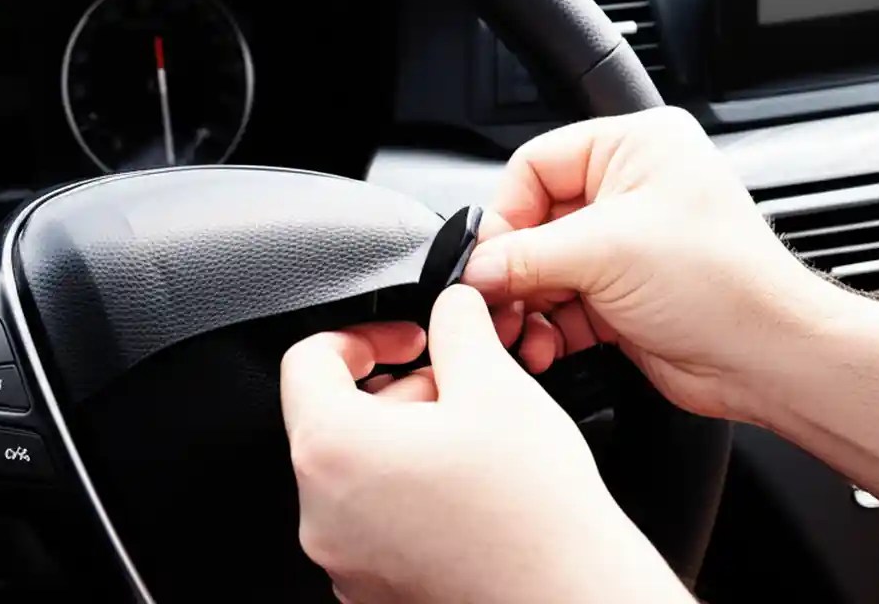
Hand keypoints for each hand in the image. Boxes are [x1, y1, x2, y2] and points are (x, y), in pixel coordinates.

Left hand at [280, 286, 690, 603]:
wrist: (572, 600)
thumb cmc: (534, 511)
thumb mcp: (495, 383)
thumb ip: (457, 324)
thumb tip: (450, 304)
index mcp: (332, 449)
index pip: (306, 361)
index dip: (362, 336)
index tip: (406, 340)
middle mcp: (321, 511)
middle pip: (332, 418)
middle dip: (395, 391)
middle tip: (455, 390)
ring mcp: (342, 558)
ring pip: (355, 471)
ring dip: (402, 441)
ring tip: (469, 442)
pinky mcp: (370, 590)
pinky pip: (372, 521)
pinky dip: (406, 493)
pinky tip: (464, 489)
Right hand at [461, 106, 835, 420]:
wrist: (768, 358)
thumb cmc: (723, 286)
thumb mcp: (604, 253)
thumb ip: (524, 258)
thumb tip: (473, 268)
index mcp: (634, 147)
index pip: (536, 165)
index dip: (507, 214)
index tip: (490, 258)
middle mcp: (630, 190)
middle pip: (534, 223)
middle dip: (514, 270)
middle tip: (497, 301)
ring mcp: (625, 244)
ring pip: (543, 269)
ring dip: (527, 306)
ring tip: (522, 332)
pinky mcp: (622, 293)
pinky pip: (562, 304)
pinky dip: (547, 328)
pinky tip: (546, 346)